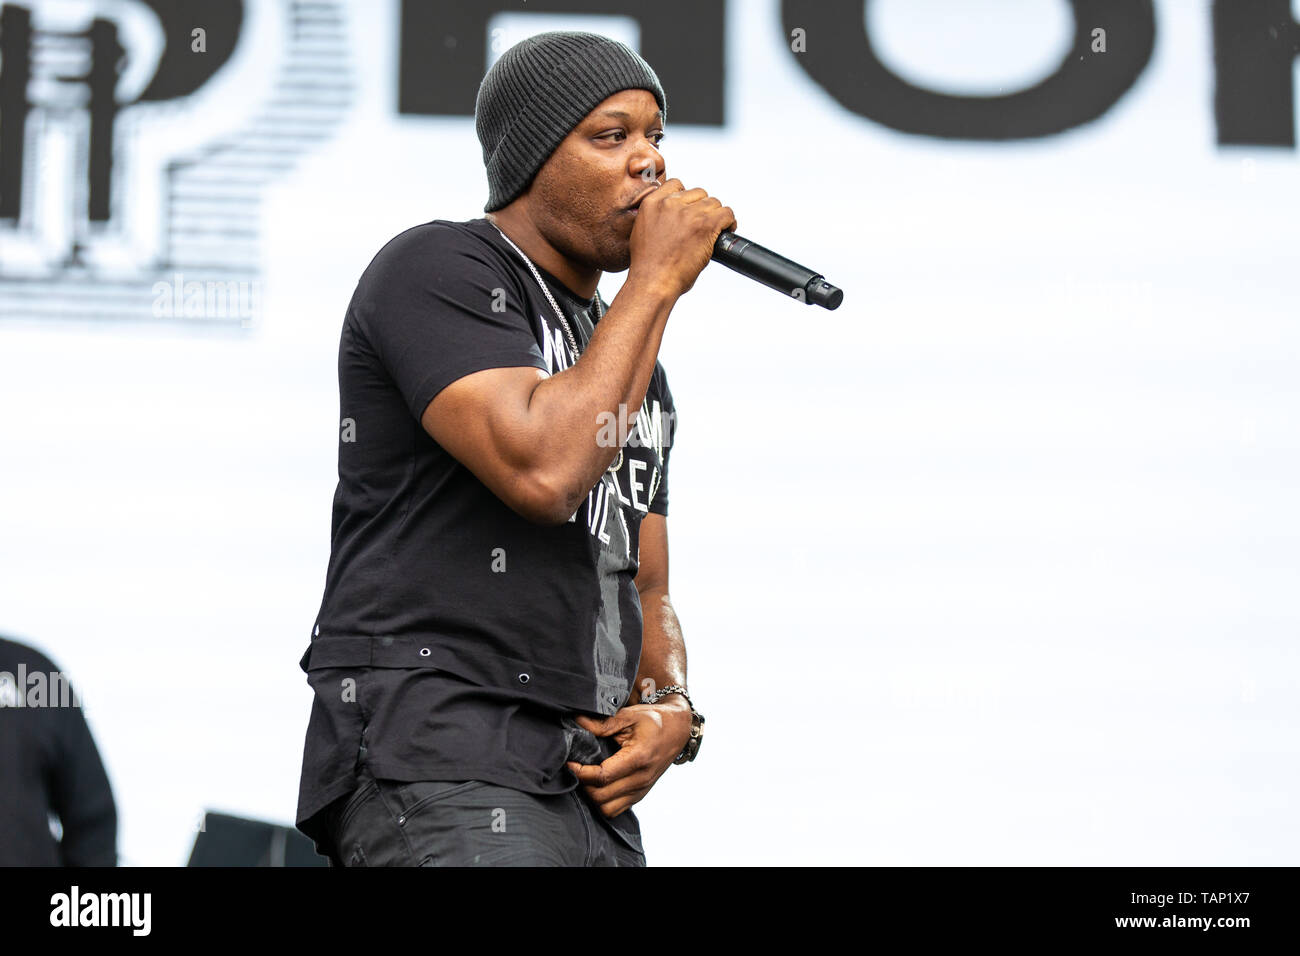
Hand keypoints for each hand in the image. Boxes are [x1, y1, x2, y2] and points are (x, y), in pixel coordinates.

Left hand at [566, 698, 691, 817]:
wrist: (677, 730)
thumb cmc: (653, 721)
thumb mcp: (629, 715)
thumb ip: (603, 723)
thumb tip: (577, 721)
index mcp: (638, 758)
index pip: (602, 776)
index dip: (581, 772)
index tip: (570, 763)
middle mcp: (640, 779)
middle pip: (601, 797)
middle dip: (584, 785)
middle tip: (577, 769)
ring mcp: (641, 790)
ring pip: (607, 809)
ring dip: (593, 797)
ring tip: (587, 779)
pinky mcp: (640, 795)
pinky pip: (616, 809)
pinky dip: (603, 802)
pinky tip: (599, 785)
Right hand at [628, 179, 736, 298]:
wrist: (653, 282)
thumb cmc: (648, 266)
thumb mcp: (643, 232)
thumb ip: (658, 218)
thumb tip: (674, 219)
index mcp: (652, 203)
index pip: (676, 184)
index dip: (687, 197)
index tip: (691, 208)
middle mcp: (670, 204)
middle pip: (698, 193)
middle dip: (702, 208)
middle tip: (703, 225)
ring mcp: (689, 213)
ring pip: (714, 203)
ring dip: (716, 216)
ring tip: (715, 230)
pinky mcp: (705, 225)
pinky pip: (726, 214)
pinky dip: (729, 222)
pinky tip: (726, 230)